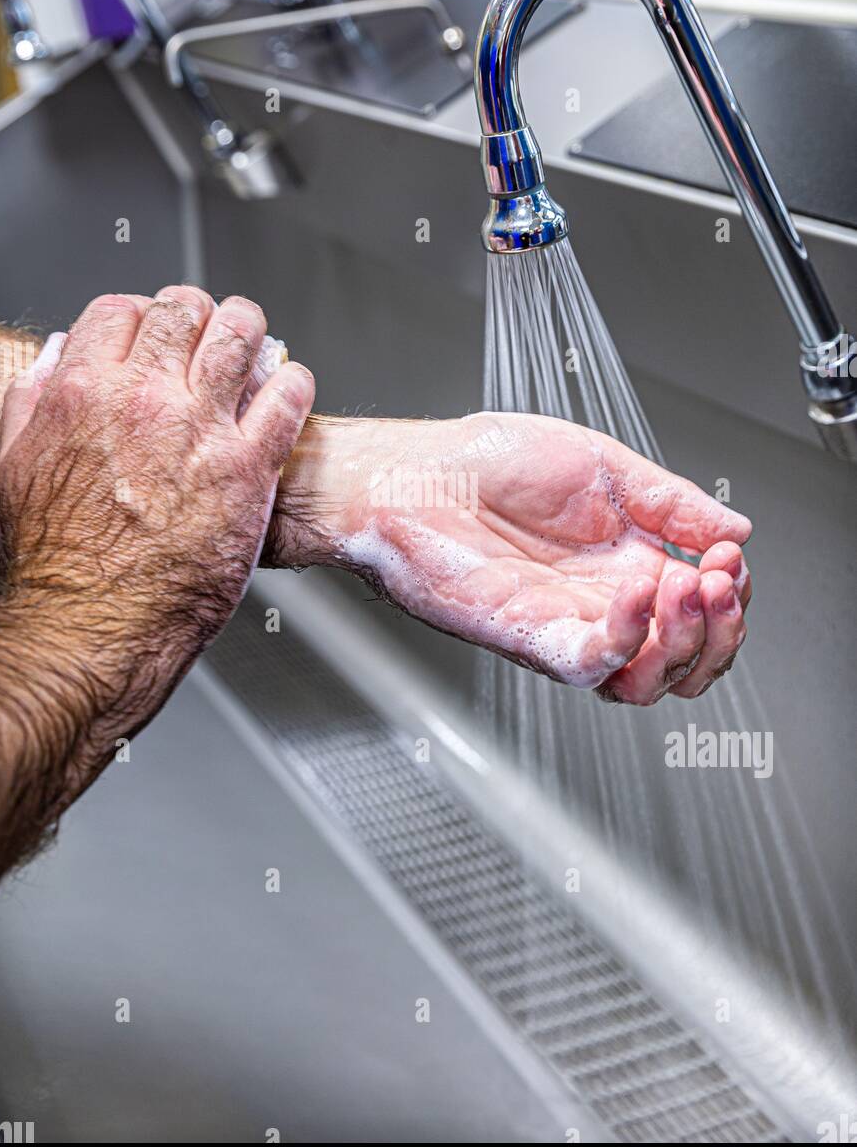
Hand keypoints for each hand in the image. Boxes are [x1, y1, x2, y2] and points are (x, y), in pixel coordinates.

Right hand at [0, 284, 313, 709]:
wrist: (94, 626)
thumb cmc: (53, 565)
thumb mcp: (12, 470)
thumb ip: (32, 405)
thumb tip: (55, 359)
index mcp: (83, 394)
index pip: (122, 310)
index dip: (143, 313)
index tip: (156, 330)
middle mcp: (144, 401)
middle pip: (184, 311)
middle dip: (199, 315)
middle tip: (210, 331)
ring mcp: (200, 430)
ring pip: (240, 336)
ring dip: (250, 332)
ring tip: (255, 345)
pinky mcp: (248, 468)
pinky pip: (287, 396)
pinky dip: (292, 382)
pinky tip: (287, 390)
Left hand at [271, 412, 750, 704]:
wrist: (412, 473)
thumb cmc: (484, 464)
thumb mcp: (603, 466)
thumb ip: (670, 502)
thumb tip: (735, 529)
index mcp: (628, 564)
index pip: (702, 612)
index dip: (730, 595)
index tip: (728, 555)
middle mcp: (603, 605)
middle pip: (688, 661)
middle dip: (722, 628)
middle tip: (720, 580)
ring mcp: (569, 627)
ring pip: (649, 682)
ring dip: (686, 641)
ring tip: (689, 587)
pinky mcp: (531, 639)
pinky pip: (592, 665)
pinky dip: (627, 637)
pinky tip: (639, 592)